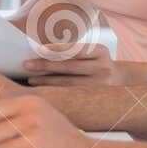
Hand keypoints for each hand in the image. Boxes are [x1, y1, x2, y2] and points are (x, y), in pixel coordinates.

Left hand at [22, 50, 146, 87]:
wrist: (120, 81)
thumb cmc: (95, 63)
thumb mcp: (91, 52)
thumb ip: (72, 50)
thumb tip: (39, 49)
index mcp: (100, 51)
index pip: (77, 48)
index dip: (58, 48)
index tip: (39, 48)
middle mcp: (104, 67)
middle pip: (70, 66)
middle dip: (46, 65)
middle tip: (26, 64)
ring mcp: (102, 85)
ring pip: (70, 83)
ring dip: (47, 81)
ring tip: (30, 79)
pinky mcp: (97, 99)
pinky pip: (72, 95)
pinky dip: (56, 92)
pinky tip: (43, 91)